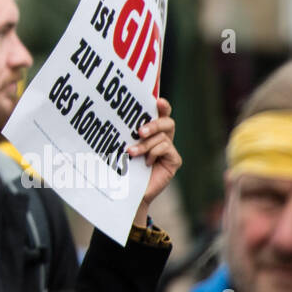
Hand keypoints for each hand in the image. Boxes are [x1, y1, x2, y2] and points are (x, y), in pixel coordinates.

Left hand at [130, 96, 180, 226]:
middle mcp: (164, 137)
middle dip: (154, 124)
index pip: (161, 113)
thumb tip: (116, 118)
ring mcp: (170, 149)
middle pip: (167, 122)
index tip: (158, 101)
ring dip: (145, 144)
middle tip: (140, 131)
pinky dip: (153, 153)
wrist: (128, 191)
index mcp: (152, 130)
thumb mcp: (124, 145)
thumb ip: (127, 133)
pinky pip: (166, 148)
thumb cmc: (123, 165)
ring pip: (162, 137)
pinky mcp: (174, 160)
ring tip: (131, 152)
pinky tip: (146, 162)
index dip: (163, 106)